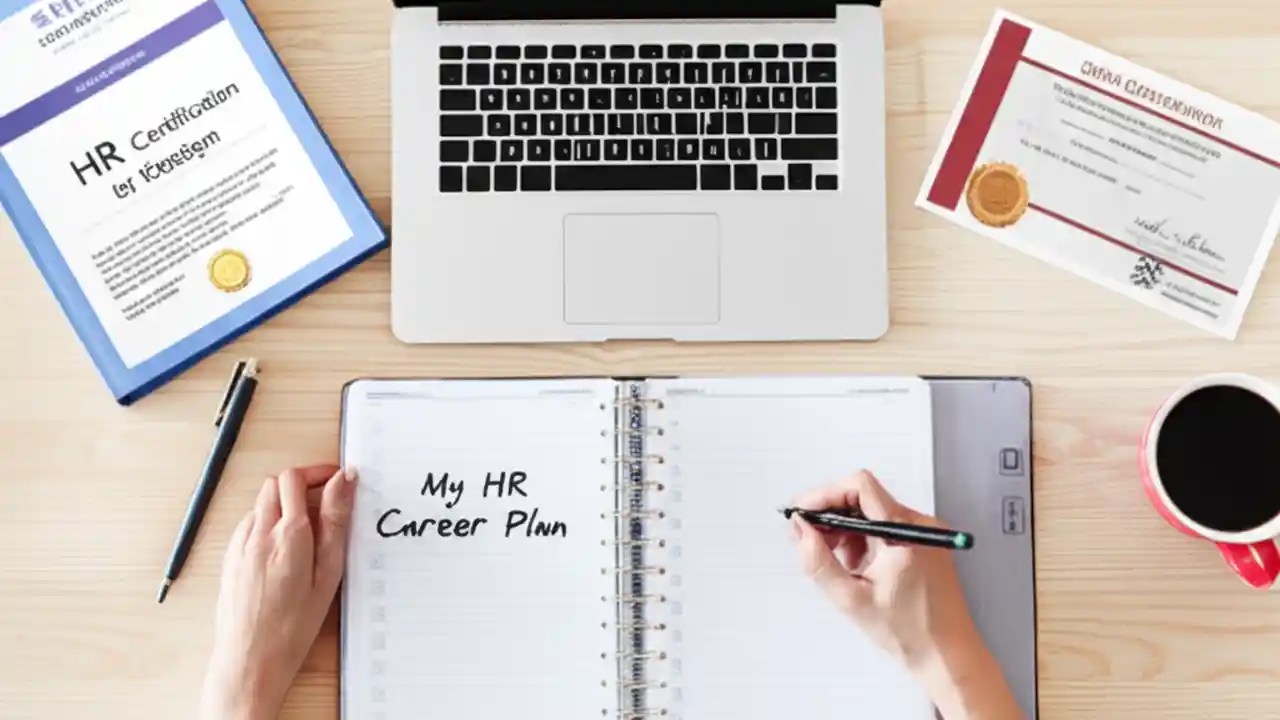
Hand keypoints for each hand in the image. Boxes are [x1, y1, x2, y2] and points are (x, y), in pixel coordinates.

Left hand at [200, 465, 356, 719]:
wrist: (250, 660)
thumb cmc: (292, 626)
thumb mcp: (327, 573)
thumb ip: (335, 523)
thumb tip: (343, 482)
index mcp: (288, 534)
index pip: (295, 479)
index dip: (318, 472)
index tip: (336, 481)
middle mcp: (259, 533)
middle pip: (275, 484)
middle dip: (301, 484)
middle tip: (325, 502)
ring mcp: (239, 544)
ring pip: (261, 503)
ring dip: (284, 504)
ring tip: (307, 532)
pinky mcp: (229, 558)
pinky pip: (249, 524)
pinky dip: (267, 523)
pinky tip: (283, 549)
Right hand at [792, 470, 1021, 719]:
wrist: (946, 655)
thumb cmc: (911, 632)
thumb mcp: (852, 599)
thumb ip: (819, 562)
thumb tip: (800, 530)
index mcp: (904, 532)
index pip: (860, 487)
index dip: (825, 495)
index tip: (804, 512)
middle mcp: (919, 525)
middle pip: (864, 499)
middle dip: (831, 517)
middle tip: (808, 540)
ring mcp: (923, 534)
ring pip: (872, 515)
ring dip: (846, 533)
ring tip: (837, 565)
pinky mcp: (923, 545)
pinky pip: (884, 530)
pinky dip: (863, 543)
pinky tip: (856, 569)